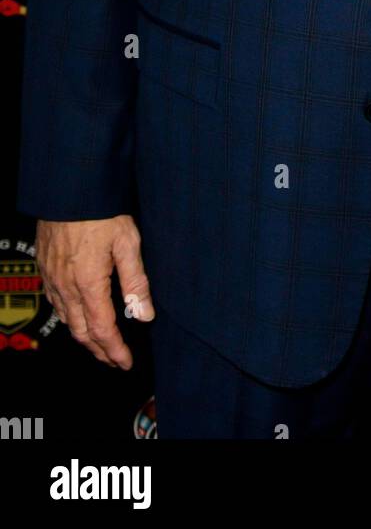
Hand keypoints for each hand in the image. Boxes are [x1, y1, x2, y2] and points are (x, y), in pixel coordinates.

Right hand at [34, 215, 154, 368]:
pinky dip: (69, 317)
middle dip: (99, 350)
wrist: (69, 188)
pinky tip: (78, 316)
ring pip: (66, 319)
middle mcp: (66, 286)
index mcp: (88, 283)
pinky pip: (55, 302)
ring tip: (100, 345)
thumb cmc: (102, 211)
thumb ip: (136, 282)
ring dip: (83, 336)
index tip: (126, 363)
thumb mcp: (128, 242)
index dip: (114, 351)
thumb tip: (145, 316)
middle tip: (115, 360)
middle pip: (81, 331)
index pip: (102, 329)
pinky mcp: (45, 267)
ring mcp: (52, 277)